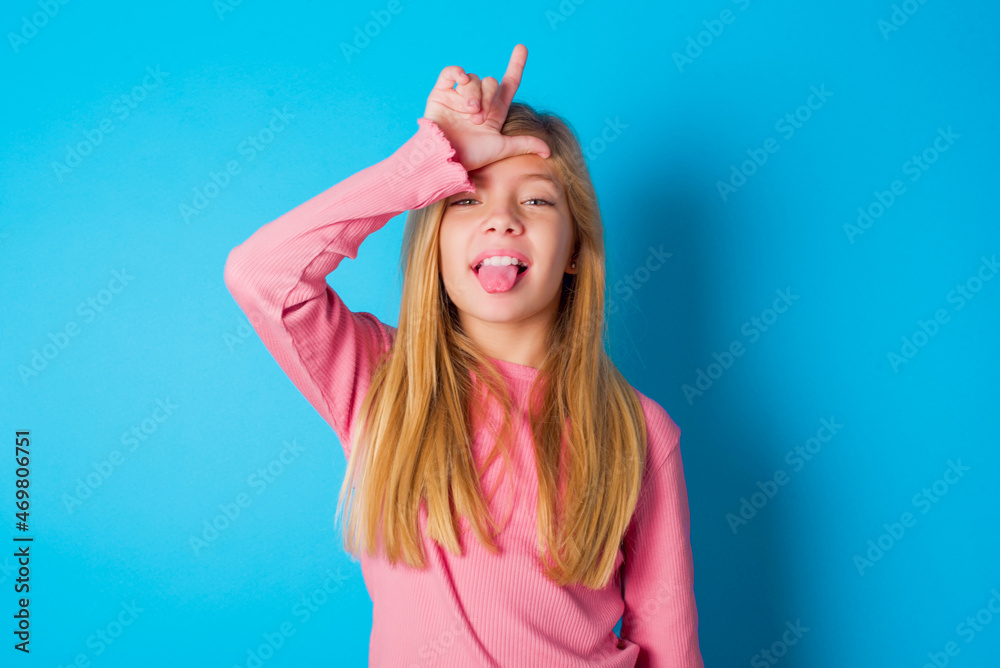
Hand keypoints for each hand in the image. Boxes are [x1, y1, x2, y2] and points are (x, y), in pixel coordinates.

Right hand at [421, 44, 550, 172]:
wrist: (445, 159)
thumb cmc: (471, 157)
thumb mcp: (501, 148)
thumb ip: (524, 144)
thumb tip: (549, 152)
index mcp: (493, 111)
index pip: (508, 84)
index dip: (516, 65)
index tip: (522, 48)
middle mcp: (477, 101)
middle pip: (491, 82)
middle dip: (488, 98)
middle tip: (478, 119)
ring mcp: (459, 96)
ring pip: (473, 79)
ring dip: (473, 94)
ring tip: (469, 112)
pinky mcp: (441, 93)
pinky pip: (451, 73)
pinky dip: (457, 72)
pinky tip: (462, 79)